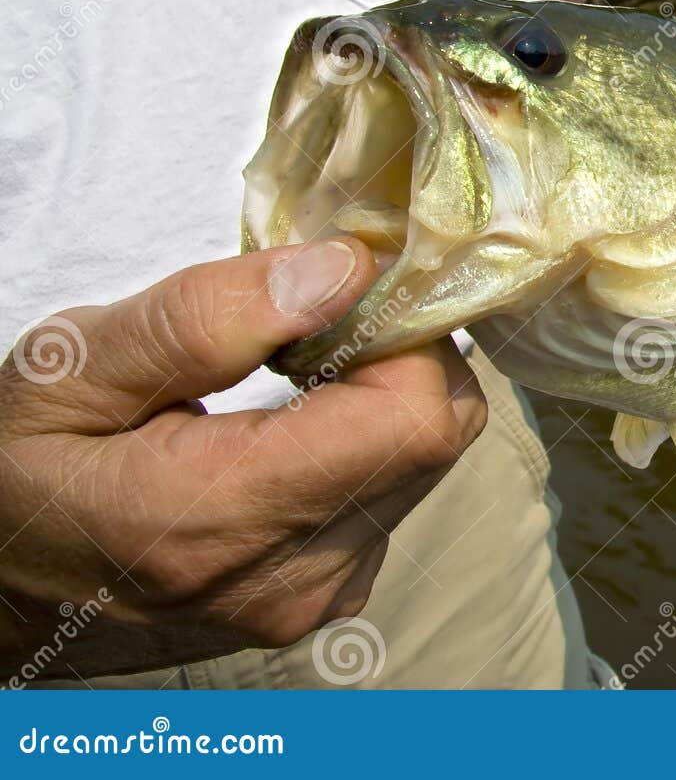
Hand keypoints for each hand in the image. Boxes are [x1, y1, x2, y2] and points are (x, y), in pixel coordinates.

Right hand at [0, 239, 486, 680]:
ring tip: (293, 370)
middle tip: (312, 318)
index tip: (338, 287)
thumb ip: (203, 319)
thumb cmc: (19, 467)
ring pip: (429, 458)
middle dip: (399, 351)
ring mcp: (318, 597)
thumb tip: (343, 271)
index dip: (402, 332)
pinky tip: (295, 422)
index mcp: (224, 519)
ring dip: (385, 392)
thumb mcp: (73, 368)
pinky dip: (369, 439)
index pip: (415, 417)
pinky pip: (399, 490)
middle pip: (440, 433)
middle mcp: (294, 577)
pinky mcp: (330, 597)